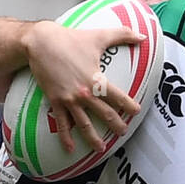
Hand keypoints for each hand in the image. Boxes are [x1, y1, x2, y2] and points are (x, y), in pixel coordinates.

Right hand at [22, 20, 143, 151]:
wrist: (41, 43)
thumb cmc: (70, 38)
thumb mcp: (98, 35)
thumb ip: (123, 34)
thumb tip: (143, 35)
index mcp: (96, 79)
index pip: (118, 97)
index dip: (129, 105)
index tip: (136, 111)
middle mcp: (84, 93)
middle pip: (104, 114)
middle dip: (116, 125)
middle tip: (123, 132)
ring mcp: (69, 100)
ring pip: (84, 124)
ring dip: (93, 138)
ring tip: (100, 148)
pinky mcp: (55, 101)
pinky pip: (61, 123)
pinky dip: (66, 137)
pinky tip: (70, 149)